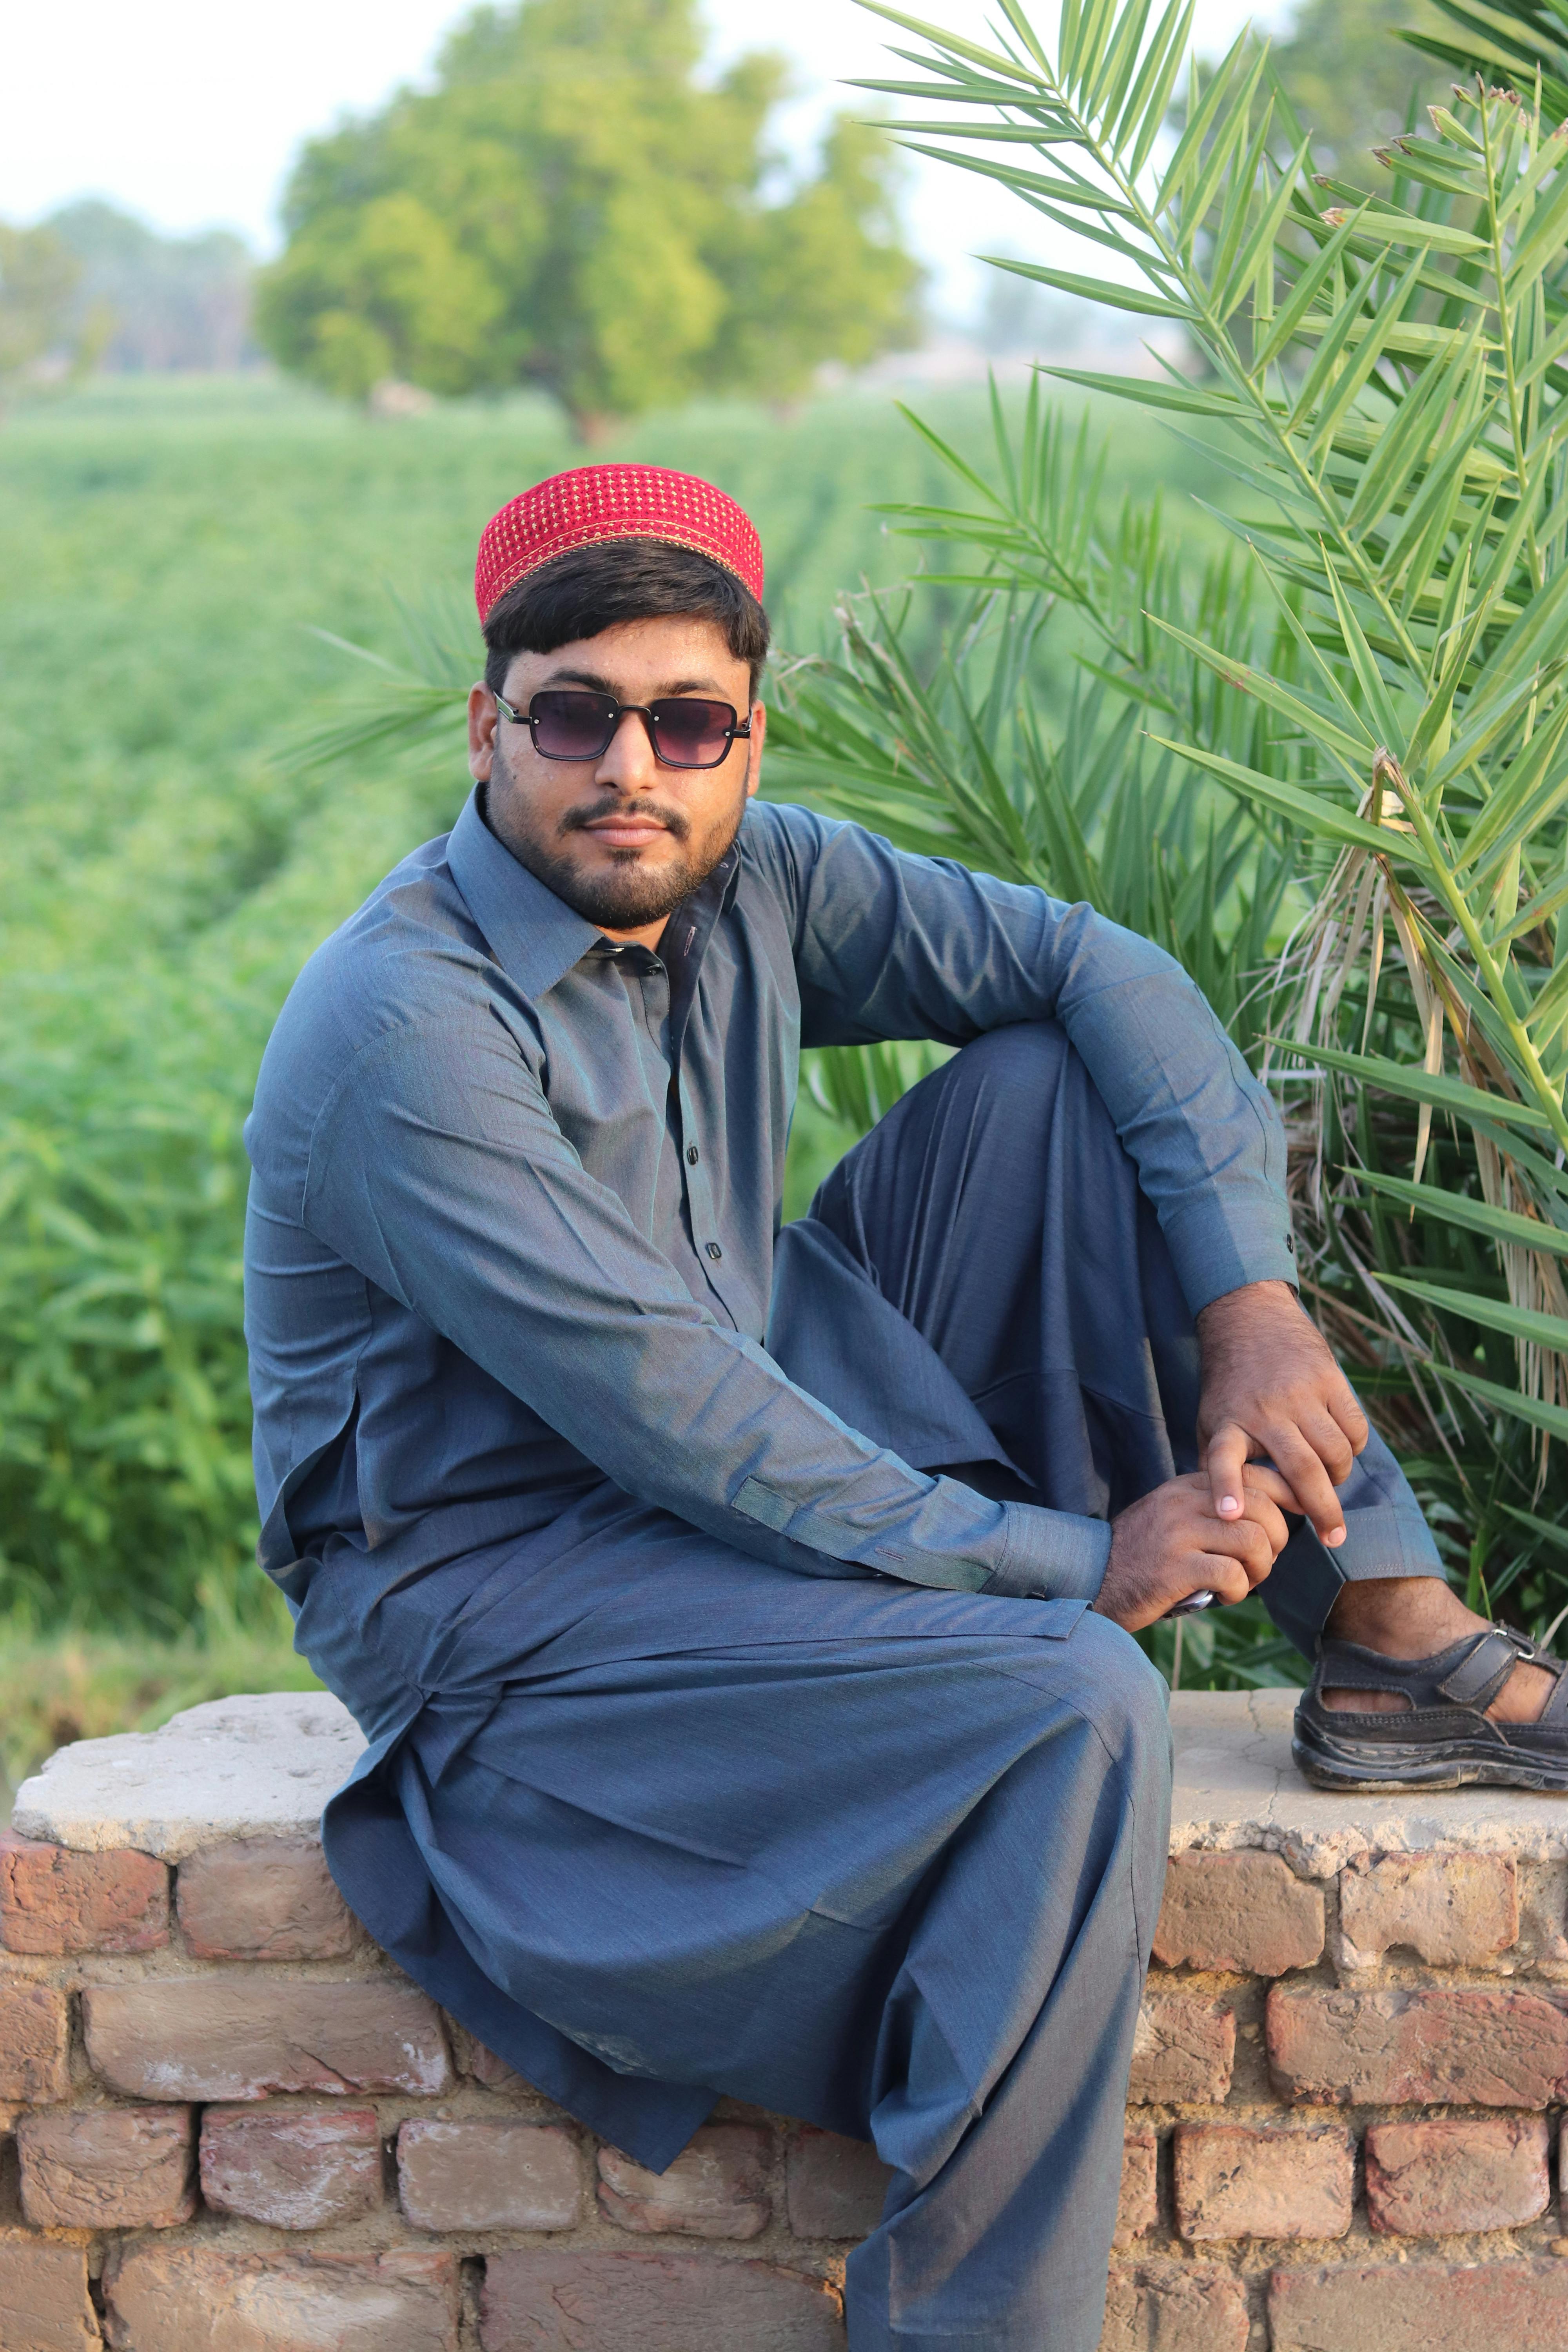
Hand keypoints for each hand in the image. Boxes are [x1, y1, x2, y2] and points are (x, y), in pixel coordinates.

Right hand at [1094, 1465, 1296, 1632]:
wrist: (1092, 1581)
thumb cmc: (1141, 1557)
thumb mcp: (1173, 1519)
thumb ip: (1209, 1510)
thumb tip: (1268, 1515)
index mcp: (1187, 1486)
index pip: (1253, 1474)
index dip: (1287, 1494)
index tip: (1298, 1514)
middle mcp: (1184, 1502)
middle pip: (1262, 1507)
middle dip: (1279, 1539)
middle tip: (1262, 1562)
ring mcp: (1179, 1533)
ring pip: (1254, 1541)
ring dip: (1261, 1569)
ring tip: (1243, 1581)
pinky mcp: (1175, 1568)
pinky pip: (1232, 1574)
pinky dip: (1239, 1591)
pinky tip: (1224, 1596)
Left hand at [1196, 1280, 1368, 1549]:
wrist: (1249, 1318)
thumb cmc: (1230, 1385)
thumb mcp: (1211, 1420)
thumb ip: (1218, 1462)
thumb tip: (1229, 1516)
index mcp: (1229, 1424)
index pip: (1221, 1459)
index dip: (1226, 1488)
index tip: (1229, 1515)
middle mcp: (1265, 1412)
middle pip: (1301, 1470)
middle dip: (1322, 1510)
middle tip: (1334, 1537)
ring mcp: (1300, 1394)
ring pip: (1335, 1453)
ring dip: (1338, 1477)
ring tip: (1329, 1482)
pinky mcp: (1329, 1379)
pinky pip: (1355, 1429)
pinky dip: (1354, 1448)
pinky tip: (1340, 1449)